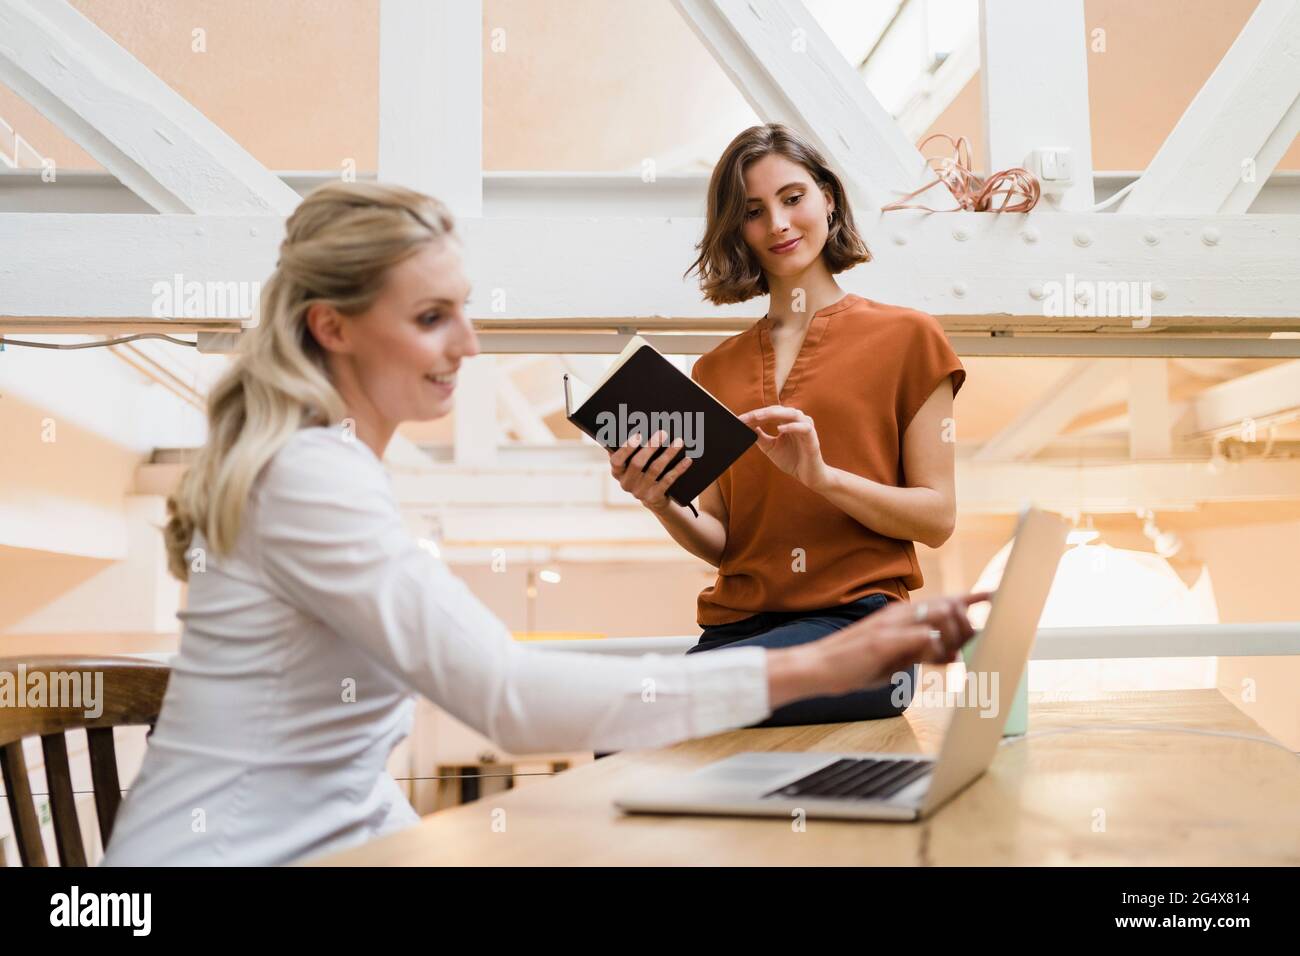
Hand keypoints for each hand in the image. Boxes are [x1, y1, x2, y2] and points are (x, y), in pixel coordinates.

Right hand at [608, 431, 691, 513]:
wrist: (652, 498)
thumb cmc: (641, 473)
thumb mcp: (630, 464)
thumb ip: (629, 450)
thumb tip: (630, 427)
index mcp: (618, 472)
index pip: (616, 461)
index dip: (626, 448)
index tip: (638, 435)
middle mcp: (626, 483)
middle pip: (637, 463)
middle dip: (651, 447)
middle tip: (663, 433)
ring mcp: (640, 492)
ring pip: (655, 470)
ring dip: (668, 454)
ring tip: (678, 442)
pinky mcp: (654, 497)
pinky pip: (668, 481)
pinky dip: (678, 469)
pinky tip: (686, 460)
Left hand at [739, 405, 829, 489]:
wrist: (808, 476)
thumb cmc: (792, 460)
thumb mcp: (770, 447)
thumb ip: (760, 437)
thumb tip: (747, 427)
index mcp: (787, 421)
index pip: (769, 413)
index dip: (754, 415)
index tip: (739, 419)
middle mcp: (797, 420)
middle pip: (777, 410)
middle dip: (760, 413)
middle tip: (745, 418)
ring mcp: (806, 427)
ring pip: (791, 414)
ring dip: (774, 414)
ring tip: (758, 417)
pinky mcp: (812, 437)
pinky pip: (803, 427)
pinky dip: (791, 426)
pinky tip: (779, 429)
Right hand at [802, 592, 993, 696]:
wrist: (818, 666)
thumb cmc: (856, 663)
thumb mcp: (896, 659)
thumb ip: (923, 652)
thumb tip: (953, 654)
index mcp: (902, 615)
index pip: (943, 601)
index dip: (970, 597)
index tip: (993, 594)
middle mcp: (898, 614)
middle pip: (947, 608)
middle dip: (965, 626)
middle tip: (963, 648)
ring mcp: (890, 625)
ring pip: (937, 618)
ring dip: (951, 637)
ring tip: (947, 657)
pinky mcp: (882, 641)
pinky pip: (917, 637)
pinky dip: (932, 644)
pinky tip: (937, 652)